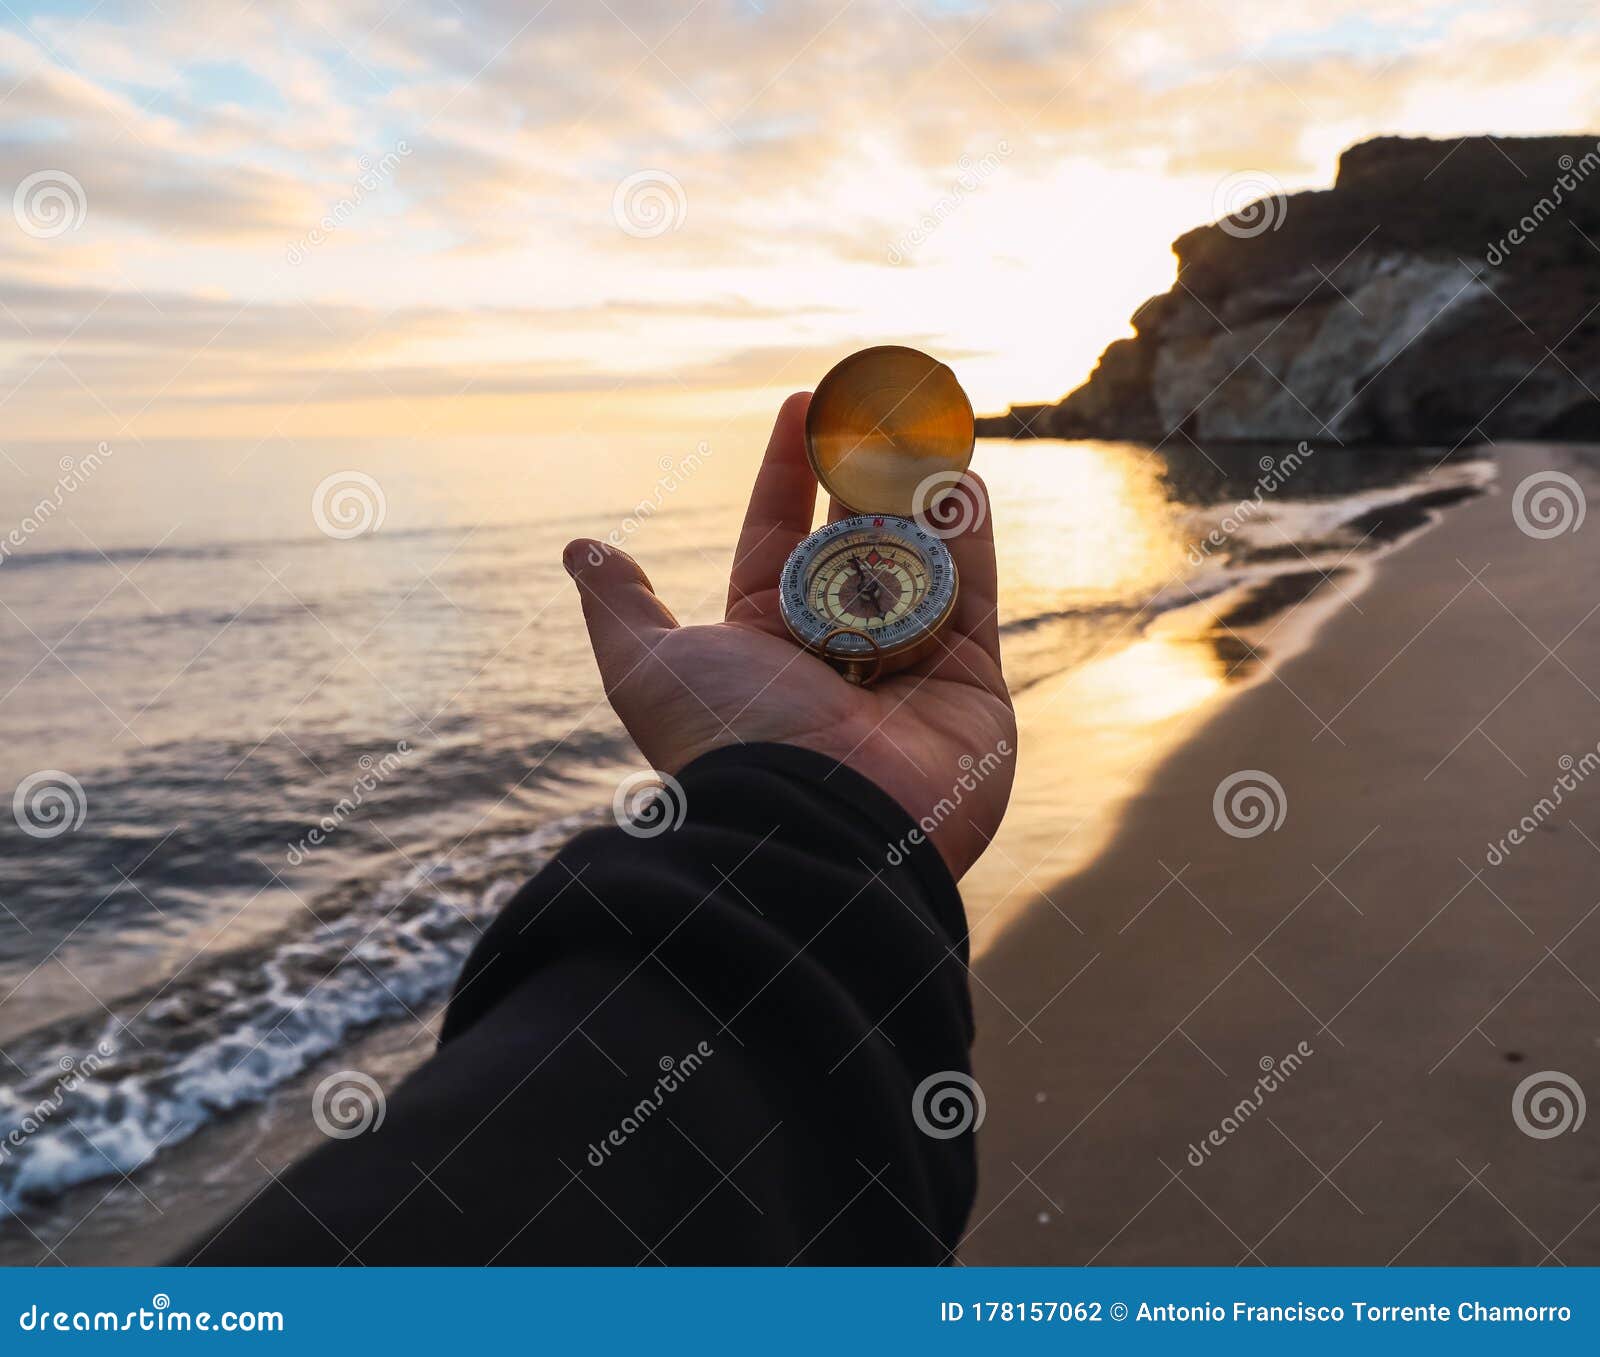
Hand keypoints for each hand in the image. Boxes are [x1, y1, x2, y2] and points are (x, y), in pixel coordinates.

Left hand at [564, 393, 1015, 879]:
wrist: (816, 823)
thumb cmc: (728, 738)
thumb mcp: (650, 665)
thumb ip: (622, 606)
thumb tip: (580, 550)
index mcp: (763, 639)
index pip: (776, 533)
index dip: (785, 470)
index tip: (800, 405)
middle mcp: (835, 651)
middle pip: (851, 540)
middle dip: (860, 471)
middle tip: (875, 405)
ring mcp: (905, 667)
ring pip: (915, 558)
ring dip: (919, 492)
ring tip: (927, 422)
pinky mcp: (970, 685)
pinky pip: (971, 595)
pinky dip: (970, 538)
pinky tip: (963, 478)